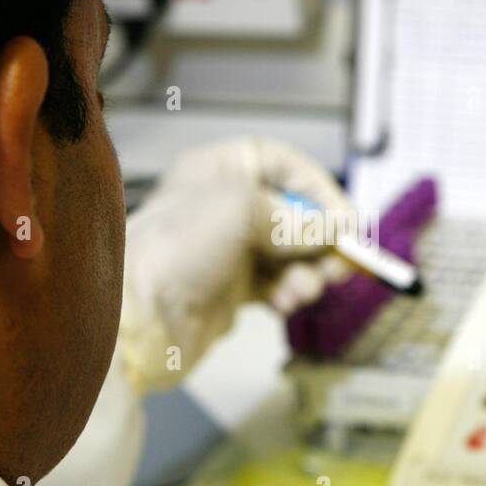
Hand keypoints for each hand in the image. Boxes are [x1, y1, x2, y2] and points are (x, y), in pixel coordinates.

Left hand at [116, 138, 351, 393]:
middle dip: (320, 239)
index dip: (320, 190)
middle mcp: (224, 204)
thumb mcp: (243, 211)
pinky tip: (286, 303)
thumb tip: (333, 230)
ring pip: (290, 253)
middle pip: (295, 213)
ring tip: (304, 289)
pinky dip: (289, 292)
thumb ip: (295, 218)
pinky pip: (277, 284)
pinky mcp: (231, 287)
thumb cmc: (176, 251)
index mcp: (220, 169)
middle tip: (339, 263)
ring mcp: (228, 248)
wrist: (138, 319)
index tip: (346, 220)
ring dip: (307, 271)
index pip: (285, 166)